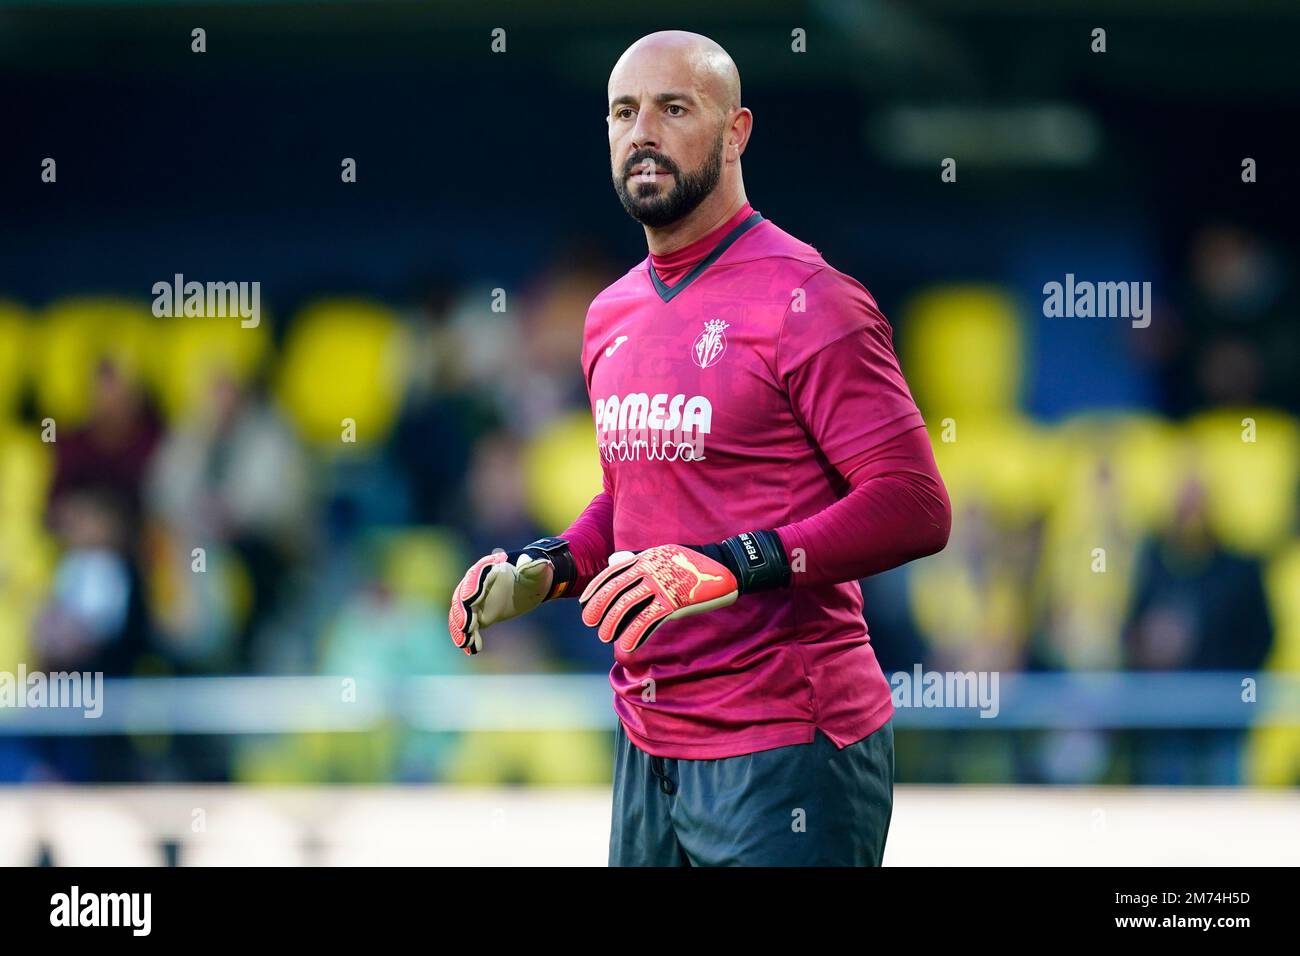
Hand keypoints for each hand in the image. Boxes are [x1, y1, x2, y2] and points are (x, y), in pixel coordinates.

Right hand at [449, 551, 553, 655]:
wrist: (530, 587)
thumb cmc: (533, 576)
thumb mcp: (537, 572)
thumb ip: (534, 567)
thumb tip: (531, 562)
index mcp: (489, 569)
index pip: (476, 576)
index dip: (471, 587)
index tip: (469, 599)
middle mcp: (477, 584)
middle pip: (463, 596)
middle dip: (462, 612)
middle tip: (466, 626)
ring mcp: (475, 600)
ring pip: (462, 613)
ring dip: (460, 628)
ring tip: (465, 642)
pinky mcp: (478, 615)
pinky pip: (470, 626)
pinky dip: (468, 638)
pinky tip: (471, 650)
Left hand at [579, 544, 737, 652]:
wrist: (725, 567)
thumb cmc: (693, 562)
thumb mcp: (663, 553)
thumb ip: (638, 558)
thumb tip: (612, 561)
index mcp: (645, 558)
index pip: (613, 573)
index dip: (595, 588)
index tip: (584, 603)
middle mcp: (650, 569)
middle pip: (616, 590)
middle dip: (599, 607)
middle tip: (590, 622)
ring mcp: (661, 585)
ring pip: (627, 605)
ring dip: (612, 622)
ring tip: (605, 635)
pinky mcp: (674, 602)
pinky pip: (648, 619)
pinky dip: (634, 633)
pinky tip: (627, 644)